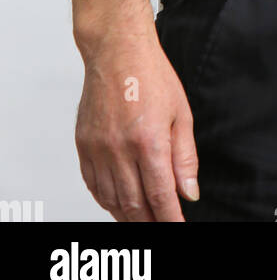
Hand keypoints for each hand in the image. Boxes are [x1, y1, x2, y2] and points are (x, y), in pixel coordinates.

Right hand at [75, 29, 198, 221]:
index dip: (170, 219)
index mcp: (148, 141)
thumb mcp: (181, 114)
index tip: (178, 228)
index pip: (160, 196)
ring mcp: (98, 148)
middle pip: (134, 204)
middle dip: (150, 222)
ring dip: (128, 216)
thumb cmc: (151, 75)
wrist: (116, 51)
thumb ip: (185, 157)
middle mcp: (119, 149)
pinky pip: (93, 185)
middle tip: (162, 227)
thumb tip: (189, 193)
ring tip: (143, 220)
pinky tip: (118, 203)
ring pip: (111, 199)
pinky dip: (106, 200)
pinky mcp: (83, 145)